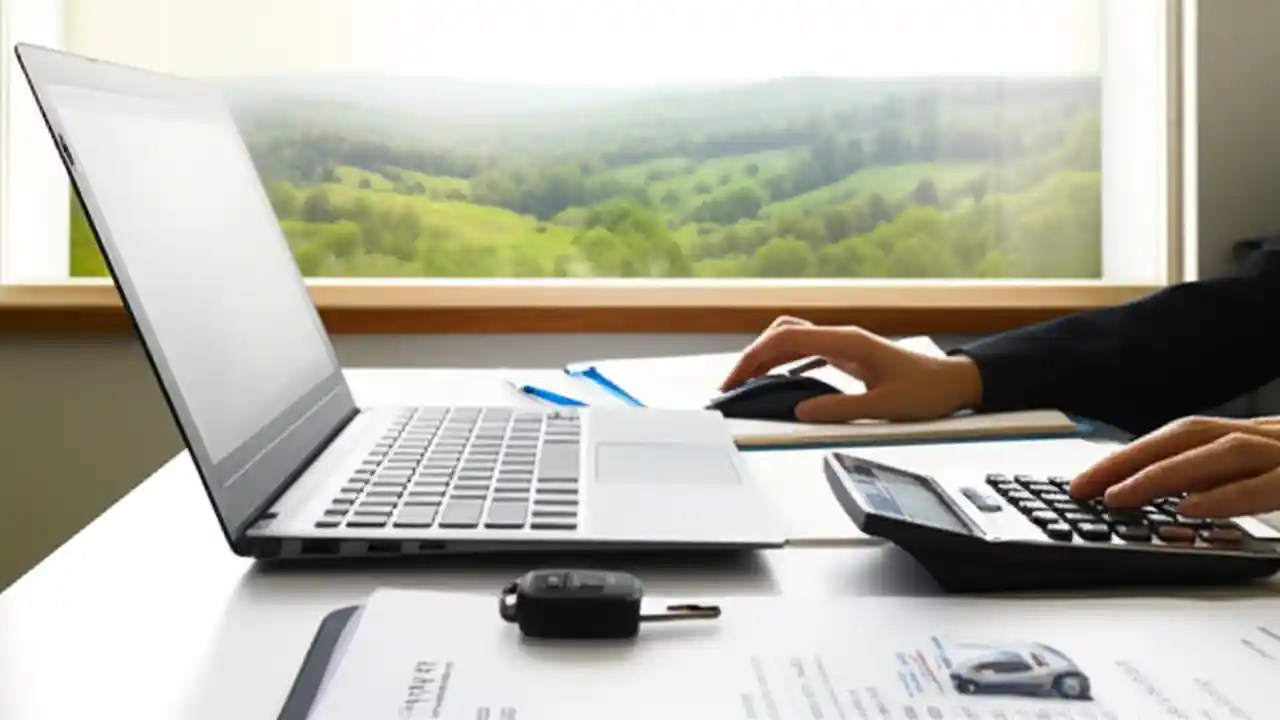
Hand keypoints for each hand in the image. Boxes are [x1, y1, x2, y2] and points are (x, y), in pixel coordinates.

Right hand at [719, 316, 982, 421]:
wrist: (955, 382)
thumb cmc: (927, 391)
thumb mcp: (884, 407)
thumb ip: (840, 408)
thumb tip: (800, 411)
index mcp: (846, 342)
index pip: (787, 339)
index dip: (755, 357)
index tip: (737, 379)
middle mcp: (841, 336)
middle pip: (783, 333)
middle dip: (753, 355)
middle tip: (734, 384)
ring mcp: (843, 343)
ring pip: (792, 339)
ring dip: (766, 357)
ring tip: (746, 382)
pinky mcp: (847, 354)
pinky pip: (805, 350)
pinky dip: (783, 361)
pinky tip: (774, 378)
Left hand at [1069, 416, 1279, 516]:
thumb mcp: (1276, 475)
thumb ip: (1233, 482)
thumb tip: (1176, 501)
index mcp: (1258, 438)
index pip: (1183, 438)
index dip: (1131, 454)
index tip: (1084, 481)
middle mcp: (1271, 439)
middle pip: (1190, 437)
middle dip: (1130, 460)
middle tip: (1083, 488)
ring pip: (1223, 453)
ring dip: (1166, 473)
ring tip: (1119, 496)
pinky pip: (1269, 485)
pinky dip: (1228, 495)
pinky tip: (1190, 508)